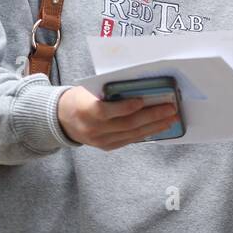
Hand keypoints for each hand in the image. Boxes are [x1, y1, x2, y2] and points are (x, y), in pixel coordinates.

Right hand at [57, 87, 179, 149]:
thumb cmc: (79, 99)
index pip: (106, 111)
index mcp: (85, 111)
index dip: (125, 107)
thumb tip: (138, 85)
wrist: (62, 120)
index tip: (142, 100)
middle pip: (126, 124)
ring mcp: (100, 140)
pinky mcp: (107, 146)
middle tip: (170, 109)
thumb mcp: (88, 91)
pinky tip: (159, 127)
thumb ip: (108, 91)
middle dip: (151, 116)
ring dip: (154, 126)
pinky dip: (146, 133)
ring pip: (132, 134)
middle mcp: (93, 129)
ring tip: (171, 119)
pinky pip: (130, 140)